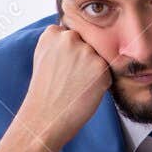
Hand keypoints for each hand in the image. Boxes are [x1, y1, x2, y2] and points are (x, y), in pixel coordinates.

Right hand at [0, 25, 110, 151]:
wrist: (44, 118)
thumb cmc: (44, 93)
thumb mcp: (44, 58)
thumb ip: (59, 44)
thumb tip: (82, 39)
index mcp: (52, 34)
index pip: (72, 33)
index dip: (70, 52)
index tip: (62, 66)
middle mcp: (70, 38)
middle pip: (88, 43)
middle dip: (84, 58)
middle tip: (70, 79)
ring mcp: (86, 51)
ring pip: (98, 57)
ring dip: (93, 70)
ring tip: (76, 86)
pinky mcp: (101, 67)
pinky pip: (107, 72)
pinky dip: (101, 82)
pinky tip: (84, 92)